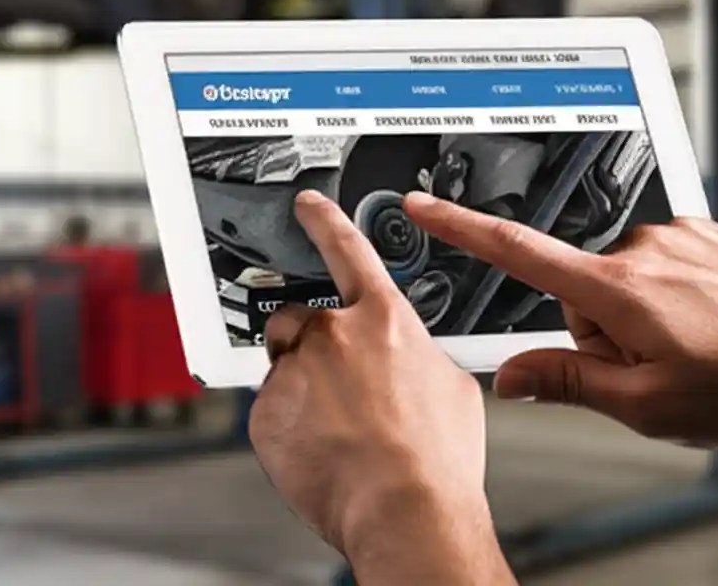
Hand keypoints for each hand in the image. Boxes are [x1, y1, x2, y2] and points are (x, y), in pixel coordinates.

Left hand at [249, 191, 513, 584]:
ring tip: (338, 430)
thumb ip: (417, 353)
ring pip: (285, 369)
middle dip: (313, 346)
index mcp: (384, 319)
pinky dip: (288, 426)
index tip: (307, 205)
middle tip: (340, 390)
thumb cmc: (436, 458)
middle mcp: (334, 335)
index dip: (324, 221)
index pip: (347, 250)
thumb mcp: (452, 386)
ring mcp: (295, 373)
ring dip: (302, 389)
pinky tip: (321, 450)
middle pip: (303, 320)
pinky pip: (270, 411)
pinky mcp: (265, 414)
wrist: (405, 511)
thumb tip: (409, 356)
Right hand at [404, 193, 717, 458]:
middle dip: (599, 332)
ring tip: (690, 350)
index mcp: (619, 289)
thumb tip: (514, 377)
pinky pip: (656, 267)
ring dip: (636, 318)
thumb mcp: (646, 406)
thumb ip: (568, 384)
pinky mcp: (702, 235)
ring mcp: (676, 237)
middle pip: (578, 291)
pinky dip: (667, 299)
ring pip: (618, 282)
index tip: (426, 205)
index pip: (519, 252)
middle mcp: (643, 248)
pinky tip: (705, 327)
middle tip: (651, 368)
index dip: (462, 228)